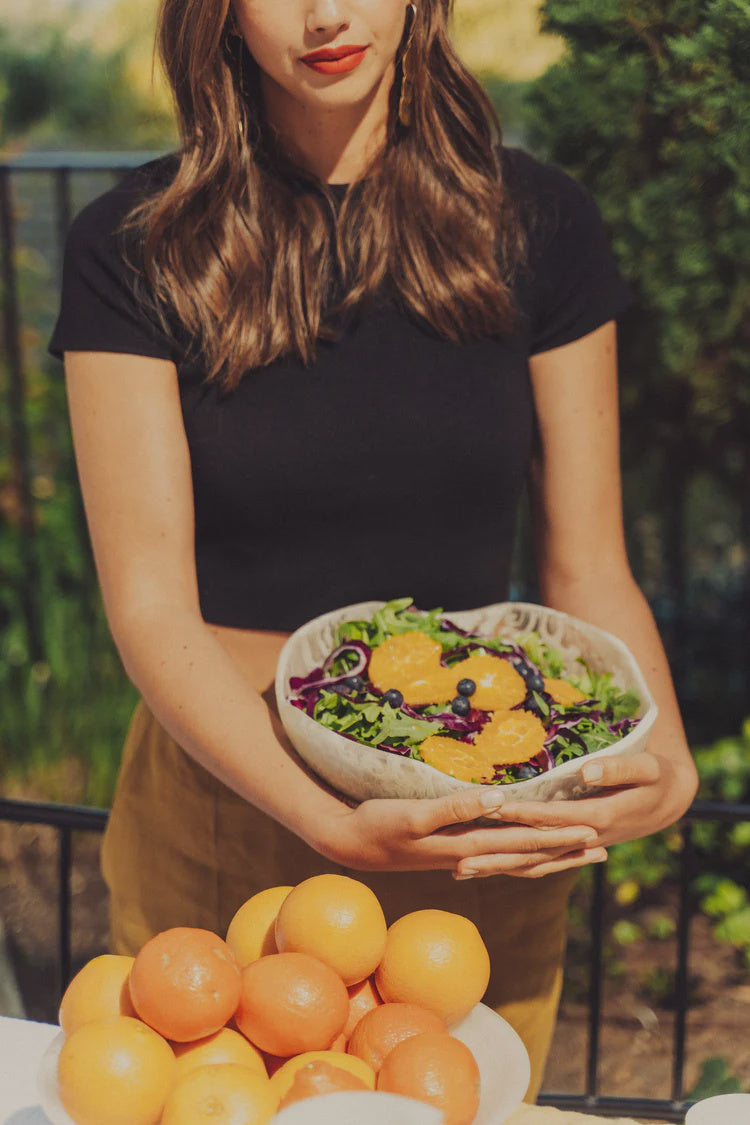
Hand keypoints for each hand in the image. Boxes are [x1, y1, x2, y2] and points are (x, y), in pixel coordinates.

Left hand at [320, 787, 607, 878]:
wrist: (348, 840)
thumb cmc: (396, 830)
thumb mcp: (437, 829)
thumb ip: (469, 824)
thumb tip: (502, 818)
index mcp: (471, 853)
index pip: (525, 859)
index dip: (563, 855)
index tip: (600, 847)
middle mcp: (461, 853)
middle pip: (518, 853)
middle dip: (560, 847)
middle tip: (600, 841)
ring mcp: (437, 839)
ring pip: (491, 840)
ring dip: (528, 836)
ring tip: (564, 828)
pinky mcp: (413, 822)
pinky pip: (446, 814)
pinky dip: (471, 808)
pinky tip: (498, 799)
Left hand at [455, 750, 692, 878]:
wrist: (670, 801)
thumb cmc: (658, 778)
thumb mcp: (647, 767)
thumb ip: (618, 768)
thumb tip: (586, 771)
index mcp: (599, 817)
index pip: (552, 818)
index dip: (521, 814)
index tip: (491, 810)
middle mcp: (585, 839)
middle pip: (535, 850)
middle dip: (497, 855)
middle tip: (459, 860)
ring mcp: (578, 847)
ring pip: (534, 862)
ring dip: (499, 868)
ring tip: (460, 872)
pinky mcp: (573, 847)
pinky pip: (540, 862)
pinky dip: (513, 867)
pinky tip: (487, 867)